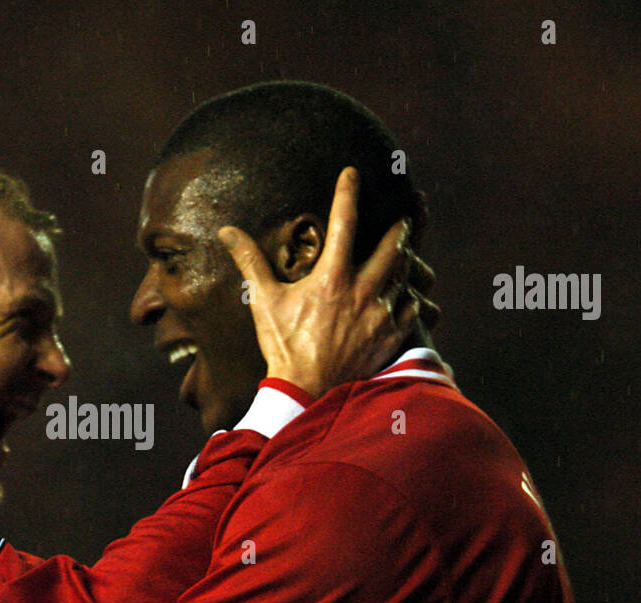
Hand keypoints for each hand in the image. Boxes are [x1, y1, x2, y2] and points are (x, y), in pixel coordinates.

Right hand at [219, 166, 420, 398]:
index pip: (344, 221)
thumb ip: (250, 261)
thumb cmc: (283, 345)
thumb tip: (227, 231)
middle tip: (406, 214)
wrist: (308, 392)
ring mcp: (381, 314)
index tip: (353, 172)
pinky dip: (412, 297)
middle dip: (402, 226)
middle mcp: (363, 291)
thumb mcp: (264, 301)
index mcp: (332, 277)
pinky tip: (410, 293)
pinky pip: (413, 308)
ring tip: (407, 249)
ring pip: (405, 274)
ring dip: (407, 259)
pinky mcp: (392, 336)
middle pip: (393, 245)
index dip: (348, 192)